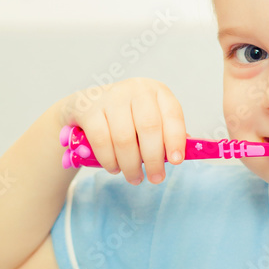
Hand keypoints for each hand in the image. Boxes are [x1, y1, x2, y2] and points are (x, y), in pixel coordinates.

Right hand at [57, 78, 186, 184]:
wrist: (88, 103)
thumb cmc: (128, 116)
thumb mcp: (151, 117)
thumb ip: (165, 134)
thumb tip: (180, 155)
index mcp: (157, 91)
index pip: (172, 114)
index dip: (176, 139)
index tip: (176, 161)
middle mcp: (136, 89)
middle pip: (149, 127)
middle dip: (154, 159)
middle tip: (156, 178)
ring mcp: (111, 97)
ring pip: (124, 138)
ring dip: (131, 165)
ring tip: (134, 178)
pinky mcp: (88, 109)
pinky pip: (101, 140)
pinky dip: (109, 160)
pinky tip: (114, 168)